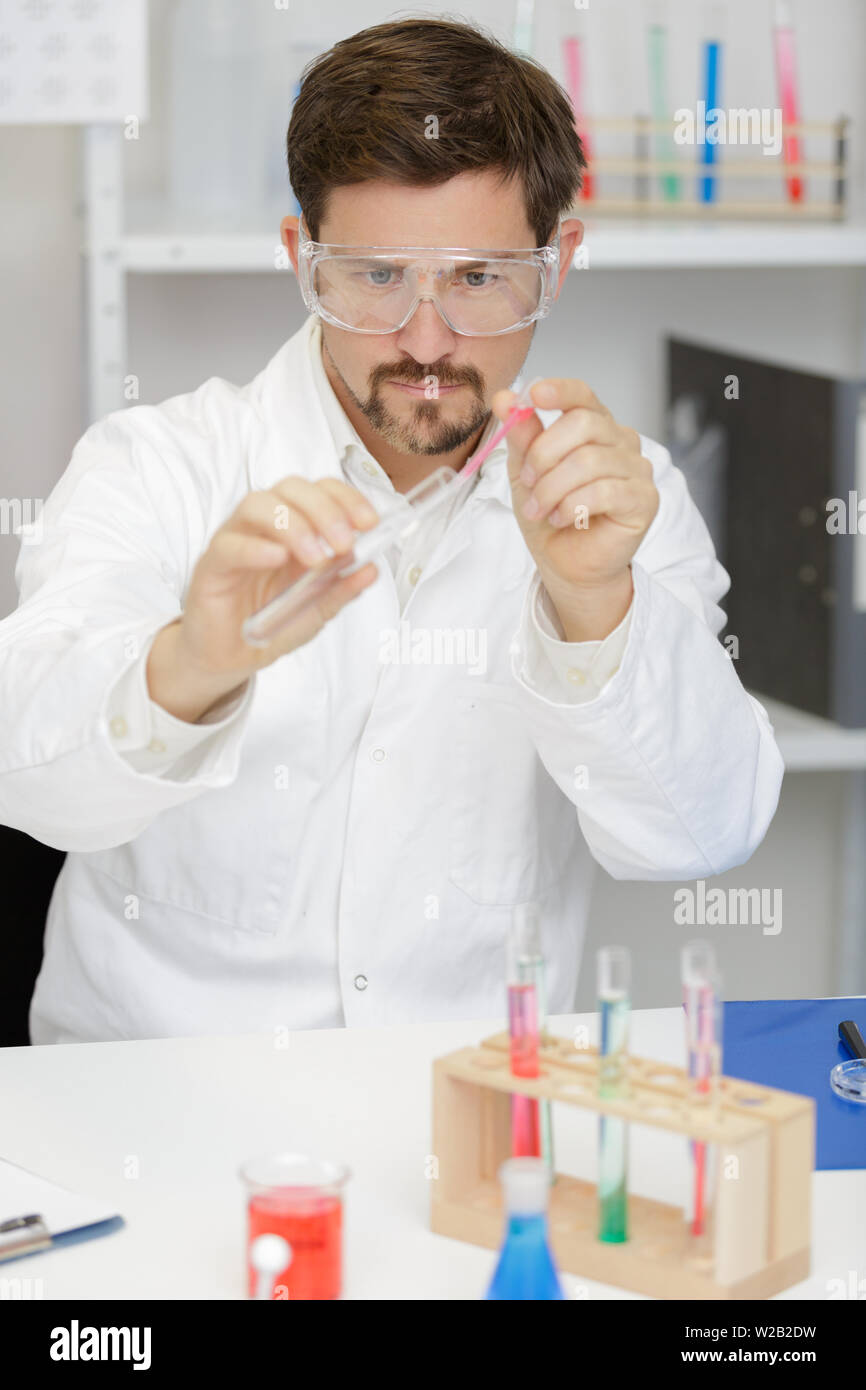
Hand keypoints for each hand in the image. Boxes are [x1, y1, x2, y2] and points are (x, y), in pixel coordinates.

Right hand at [147, 478, 379, 720]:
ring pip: (256, 505)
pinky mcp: (212, 566)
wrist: (230, 658)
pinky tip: (278, 558)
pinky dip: (255, 548)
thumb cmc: (271, 623)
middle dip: (325, 510)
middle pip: (291, 488)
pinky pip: (229, 545)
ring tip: (316, 558)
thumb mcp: (316, 610)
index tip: (369, 523)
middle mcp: (265, 525)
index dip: (347, 499)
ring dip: (293, 525)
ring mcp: (236, 540)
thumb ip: (342, 589)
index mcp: (296, 527)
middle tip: (344, 542)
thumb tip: (372, 569)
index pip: (320, 491)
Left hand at [492, 378, 658, 640]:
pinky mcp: (644, 500)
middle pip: (584, 424)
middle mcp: (621, 442)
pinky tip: (562, 518)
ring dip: (553, 488)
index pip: (583, 396)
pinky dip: (573, 506)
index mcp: (595, 428)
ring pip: (589, 461)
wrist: (567, 565)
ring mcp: (638, 470)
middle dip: (545, 453)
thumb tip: (504, 399)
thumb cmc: (551, 517)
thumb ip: (521, 436)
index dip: (560, 391)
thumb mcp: (526, 473)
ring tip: (540, 509)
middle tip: (528, 481)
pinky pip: (604, 491)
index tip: (533, 396)